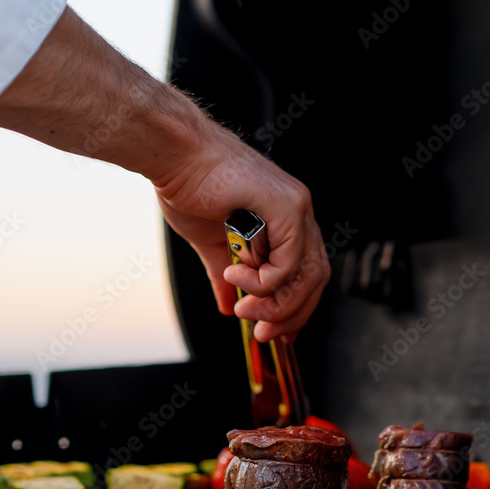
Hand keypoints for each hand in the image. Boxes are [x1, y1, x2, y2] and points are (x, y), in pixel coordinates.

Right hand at [0, 7, 329, 339]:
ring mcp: (297, 206)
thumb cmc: (189, 186)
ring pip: (307, 274)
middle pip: (315, 279)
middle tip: (262, 333)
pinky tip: (237, 277)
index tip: (276, 332)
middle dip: (290, 314)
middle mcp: (299, 211)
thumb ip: (226, 276)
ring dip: (276, 302)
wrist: (174, 156)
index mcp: (287, 219)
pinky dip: (265, 281)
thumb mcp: (212, 244)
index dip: (295, 308)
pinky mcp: (287, 205)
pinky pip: (289, 261)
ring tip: (245, 306)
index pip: (307, 273)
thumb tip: (229, 307)